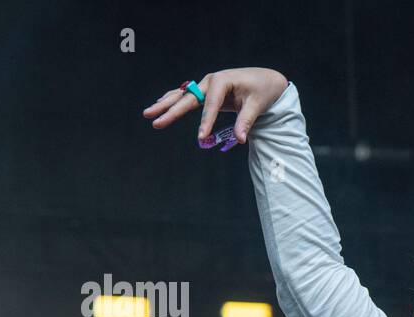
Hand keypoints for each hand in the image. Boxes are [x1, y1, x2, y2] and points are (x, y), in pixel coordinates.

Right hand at [142, 68, 288, 144]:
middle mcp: (210, 81)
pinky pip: (187, 97)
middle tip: (154, 120)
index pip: (210, 104)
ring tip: (148, 114)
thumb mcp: (257, 105)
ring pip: (182, 96)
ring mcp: (206, 85)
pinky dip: (173, 100)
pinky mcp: (207, 92)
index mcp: (222, 81)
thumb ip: (246, 121)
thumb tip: (240, 139)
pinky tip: (160, 104)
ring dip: (165, 104)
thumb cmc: (262, 90)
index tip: (201, 137)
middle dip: (170, 110)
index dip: (206, 121)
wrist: (265, 79)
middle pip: (187, 98)